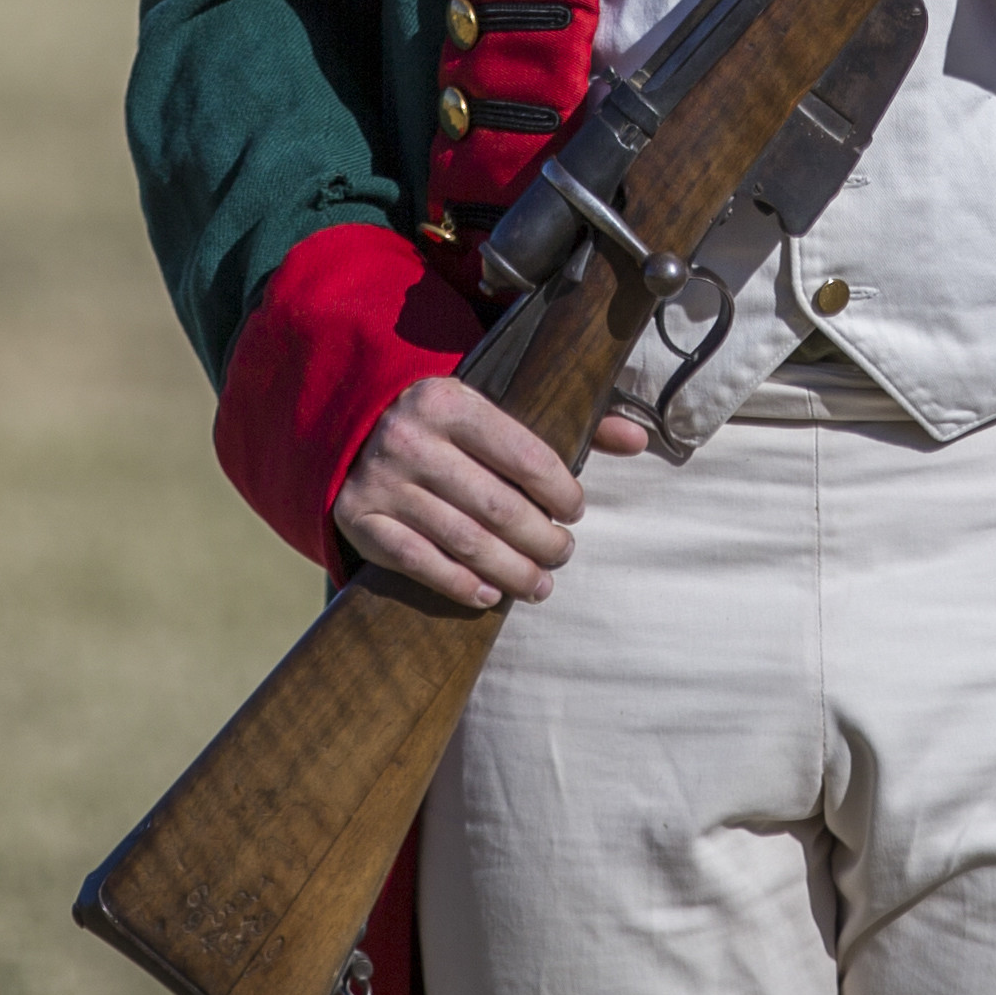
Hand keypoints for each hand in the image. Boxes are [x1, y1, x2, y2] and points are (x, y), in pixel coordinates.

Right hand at [331, 374, 649, 607]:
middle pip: (497, 507)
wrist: (355, 426)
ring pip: (462, 541)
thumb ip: (571, 419)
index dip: (561, 491)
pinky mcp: (357, 517)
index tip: (576, 511)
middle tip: (563, 554)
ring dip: (510, 571)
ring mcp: (380, 480)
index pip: (524, 454)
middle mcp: (411, 437)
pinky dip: (457, 584)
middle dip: (542, 540)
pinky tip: (489, 594)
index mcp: (451, 400)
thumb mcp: (499, 404)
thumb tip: (640, 437)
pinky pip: (416, 561)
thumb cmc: (450, 423)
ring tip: (539, 584)